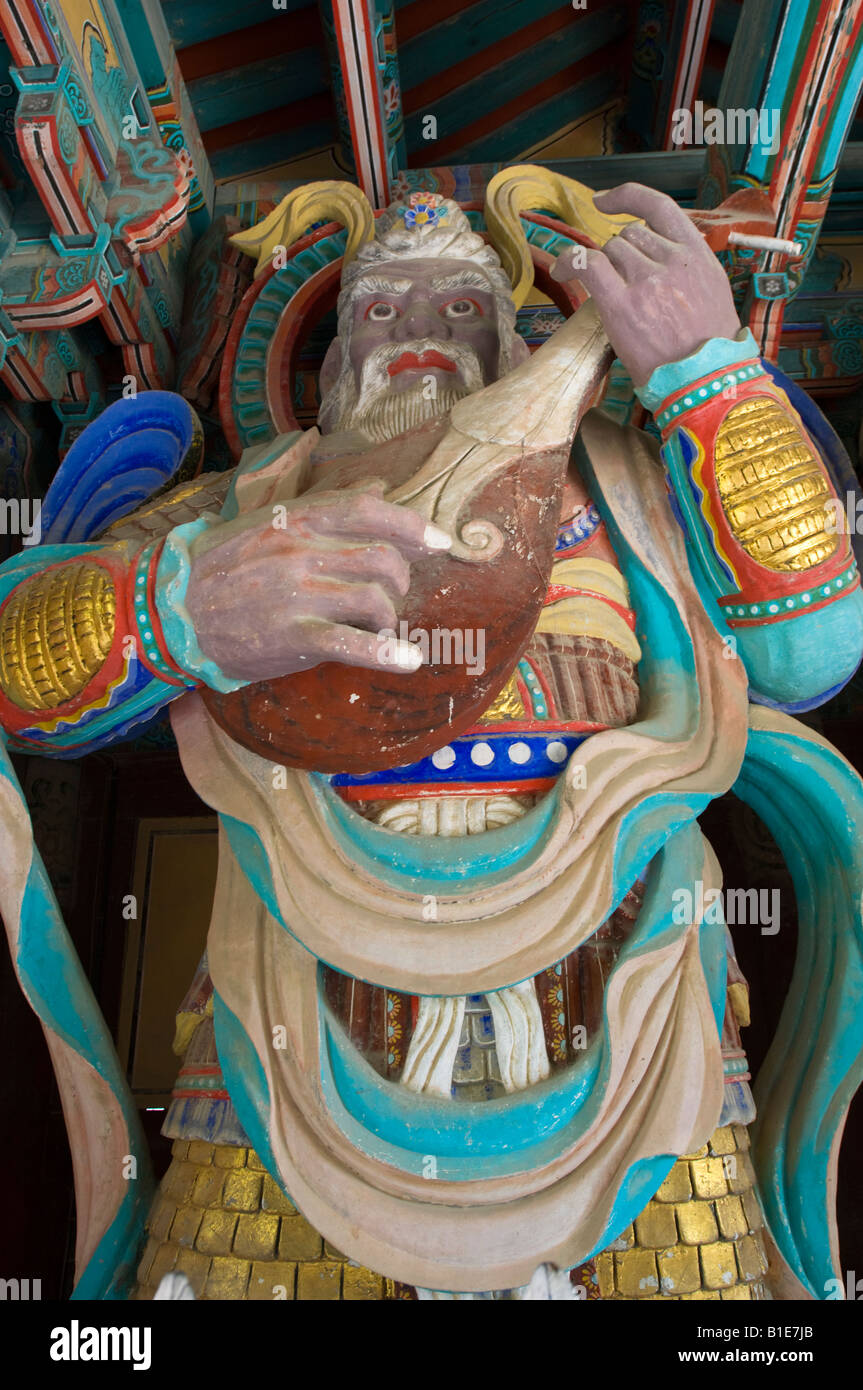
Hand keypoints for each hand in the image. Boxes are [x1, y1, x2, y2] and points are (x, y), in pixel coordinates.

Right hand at [184, 484, 449, 681]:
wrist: (175, 610)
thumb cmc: (225, 565)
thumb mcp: (268, 518)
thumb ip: (325, 503)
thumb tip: (378, 485)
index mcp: (296, 518)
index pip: (368, 509)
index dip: (411, 524)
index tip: (439, 542)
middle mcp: (302, 552)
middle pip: (381, 557)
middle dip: (400, 578)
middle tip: (393, 593)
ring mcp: (300, 596)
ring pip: (375, 598)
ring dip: (391, 615)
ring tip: (382, 626)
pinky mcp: (296, 637)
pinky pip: (354, 644)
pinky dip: (388, 654)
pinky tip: (408, 660)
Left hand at [551, 183, 740, 385]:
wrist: (706, 380)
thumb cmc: (708, 346)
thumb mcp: (712, 290)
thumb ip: (685, 265)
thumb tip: (654, 252)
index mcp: (696, 254)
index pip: (659, 206)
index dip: (627, 197)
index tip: (604, 202)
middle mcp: (672, 260)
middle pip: (628, 235)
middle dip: (620, 255)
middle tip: (625, 287)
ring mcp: (647, 281)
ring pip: (610, 251)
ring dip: (605, 268)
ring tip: (612, 297)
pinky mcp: (622, 305)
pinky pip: (587, 265)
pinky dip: (570, 263)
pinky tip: (562, 272)